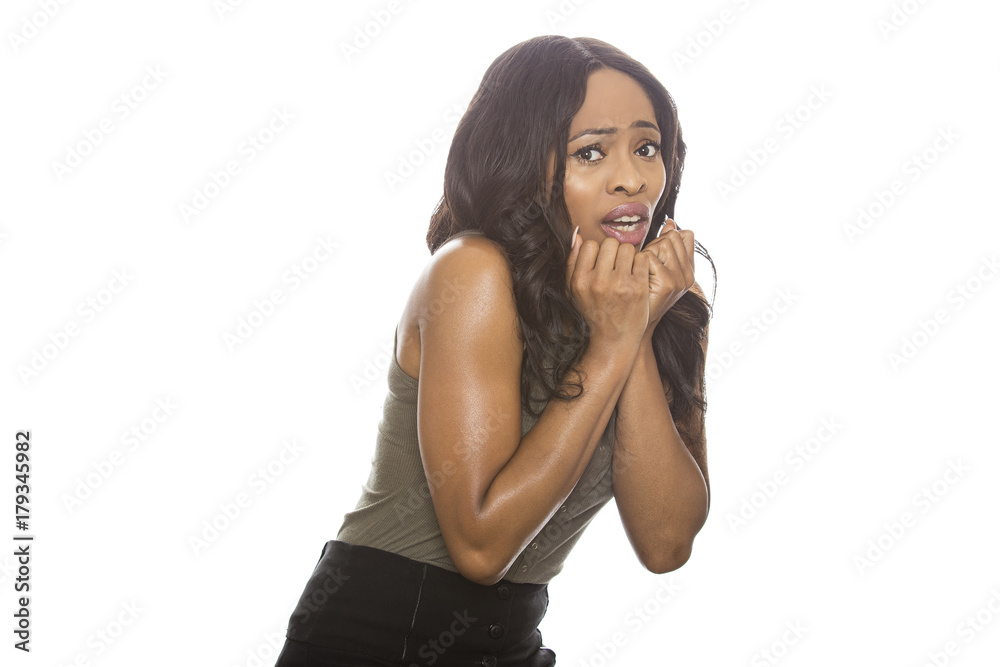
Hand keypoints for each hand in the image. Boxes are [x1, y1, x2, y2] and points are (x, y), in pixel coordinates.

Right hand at [566, 231, 649, 350]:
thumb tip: (577, 234)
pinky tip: (636, 276)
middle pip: (609, 243)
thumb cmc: (594, 312)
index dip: (597, 252)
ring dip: (628, 256)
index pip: (590, 245)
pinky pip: (642, 258)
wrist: (614, 340)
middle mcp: (598, 282)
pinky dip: (641, 264)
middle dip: (614, 252)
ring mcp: (620, 284)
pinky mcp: (638, 288)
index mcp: (580, 281)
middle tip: (615, 266)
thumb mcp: (574, 291)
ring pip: (627, 248)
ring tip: (626, 270)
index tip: (601, 264)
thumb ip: (572, 262)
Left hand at [639, 218, 695, 335]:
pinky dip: (637, 264)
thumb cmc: (639, 297)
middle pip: (671, 237)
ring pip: (662, 244)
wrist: (633, 326)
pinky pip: (649, 256)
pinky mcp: (668, 283)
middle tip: (643, 268)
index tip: (653, 256)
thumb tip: (670, 222)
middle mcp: (688, 276)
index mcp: (689, 271)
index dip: (664, 241)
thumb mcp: (655, 270)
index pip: (685, 235)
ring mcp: (680, 280)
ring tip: (639, 275)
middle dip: (654, 247)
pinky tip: (635, 281)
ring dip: (645, 255)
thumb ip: (665, 247)